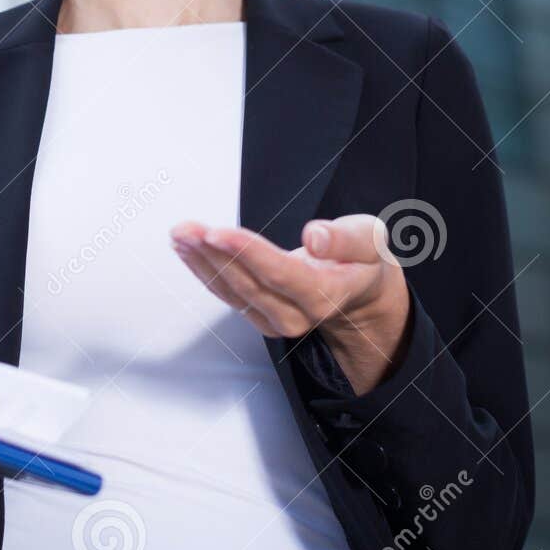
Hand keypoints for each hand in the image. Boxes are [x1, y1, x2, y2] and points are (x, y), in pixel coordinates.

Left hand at [169, 214, 411, 393]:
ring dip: (201, 263)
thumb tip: (314, 237)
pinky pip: (227, 294)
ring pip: (232, 292)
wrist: (362, 294)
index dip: (247, 254)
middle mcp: (298, 315)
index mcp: (327, 294)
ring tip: (180, 234)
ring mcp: (275, 320)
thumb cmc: (363, 260)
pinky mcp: (259, 315)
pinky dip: (204, 270)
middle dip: (214, 255)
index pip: (280, 275)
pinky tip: (186, 248)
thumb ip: (345, 240)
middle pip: (249, 285)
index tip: (217, 233)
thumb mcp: (370, 241)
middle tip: (186, 229)